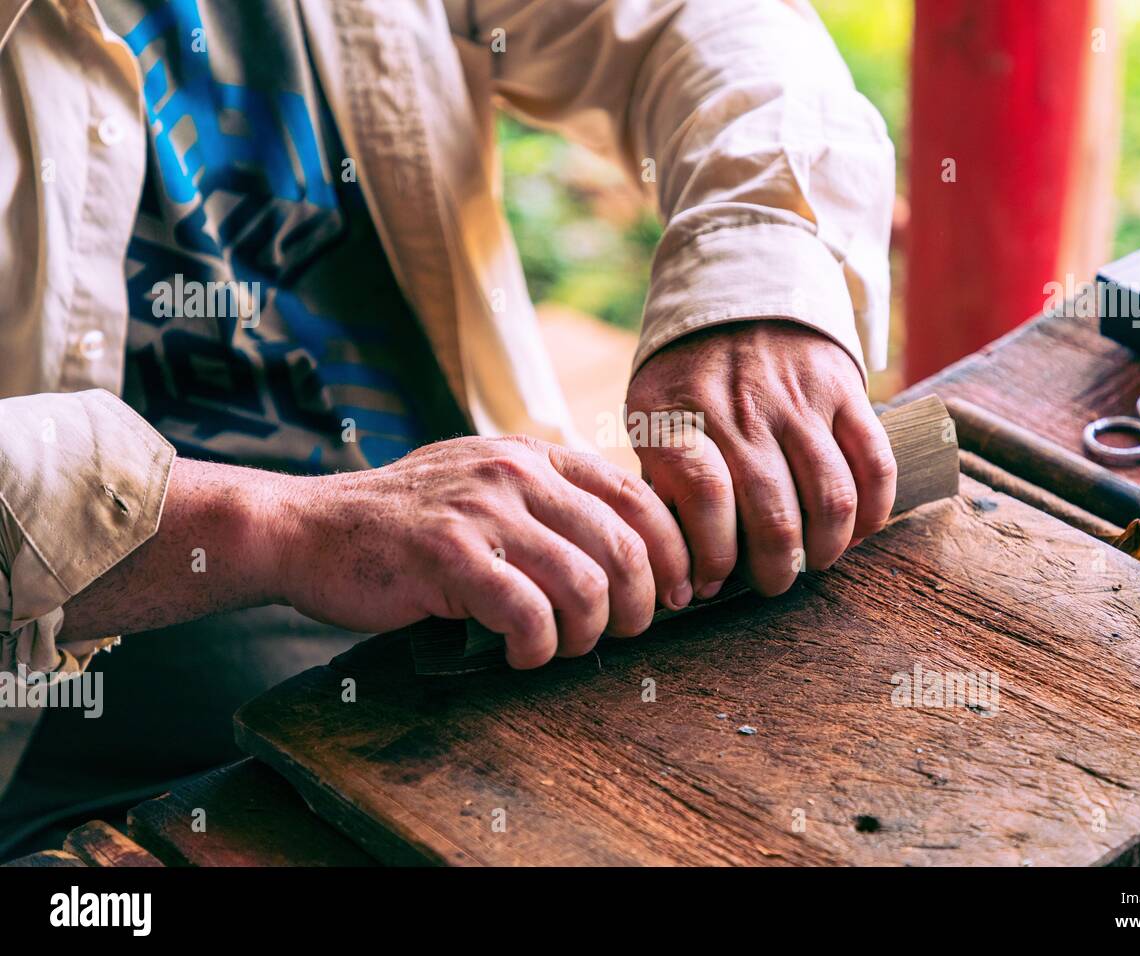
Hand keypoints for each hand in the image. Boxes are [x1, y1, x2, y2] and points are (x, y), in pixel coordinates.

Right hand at [273, 436, 690, 668]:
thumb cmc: (406, 521)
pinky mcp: (448, 556)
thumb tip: (629, 546)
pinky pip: (529, 614)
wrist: (309, 528)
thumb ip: (548, 499)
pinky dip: (537, 648)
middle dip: (641, 605)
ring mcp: (482, 511)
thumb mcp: (484, 481)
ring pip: (586, 584)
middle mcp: (516, 472)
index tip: (680, 592)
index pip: (639, 497)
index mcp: (534, 454)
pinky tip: (521, 654)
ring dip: (587, 633)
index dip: (674, 553)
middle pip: (625, 546)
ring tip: (562, 646)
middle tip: (625, 633)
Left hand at [625, 321, 896, 597]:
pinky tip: (857, 531)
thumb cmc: (688, 376)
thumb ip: (663, 483)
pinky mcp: (843, 388)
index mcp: (682, 416)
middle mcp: (742, 408)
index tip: (707, 585)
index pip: (705, 499)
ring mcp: (798, 398)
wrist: (736, 288)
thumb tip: (681, 570)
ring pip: (831, 499)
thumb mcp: (651, 417)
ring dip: (827, 548)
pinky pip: (874, 462)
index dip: (712, 556)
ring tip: (816, 561)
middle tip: (772, 583)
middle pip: (775, 515)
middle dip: (775, 570)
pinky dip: (873, 510)